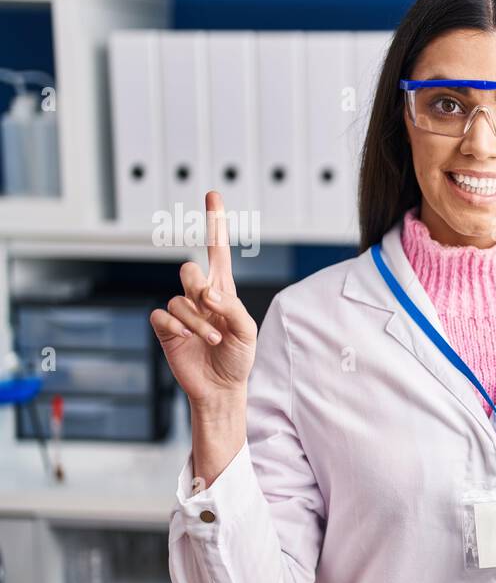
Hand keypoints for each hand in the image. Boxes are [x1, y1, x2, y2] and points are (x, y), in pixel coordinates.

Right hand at [149, 191, 257, 409]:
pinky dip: (176, 326)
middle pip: (189, 270)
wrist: (221, 388)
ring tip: (214, 339)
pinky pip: (162, 315)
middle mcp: (200, 297)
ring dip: (198, 321)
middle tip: (212, 306)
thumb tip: (209, 292)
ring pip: (179, 299)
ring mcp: (182, 312)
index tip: (213, 195)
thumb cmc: (238, 358)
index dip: (215, 223)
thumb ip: (233, 308)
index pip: (218, 250)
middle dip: (198, 285)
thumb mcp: (247, 332)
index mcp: (224, 291)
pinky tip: (185, 338)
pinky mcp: (166, 329)